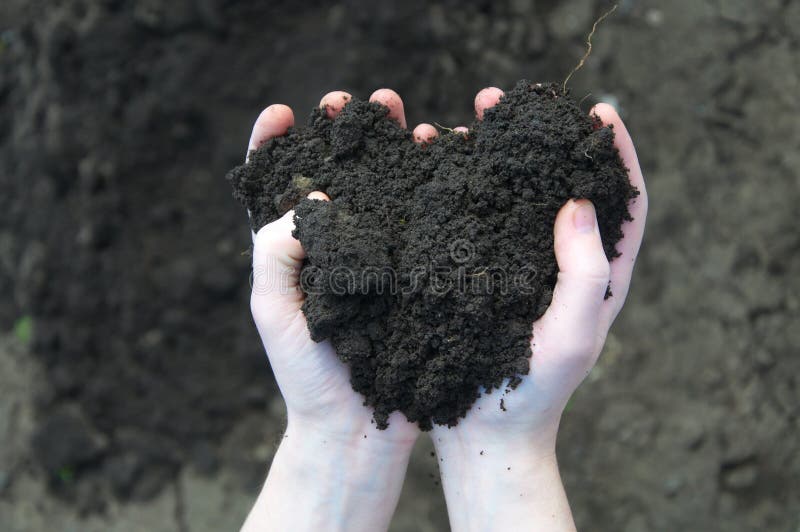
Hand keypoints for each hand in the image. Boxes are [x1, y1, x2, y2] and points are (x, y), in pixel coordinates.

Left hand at [242, 90, 430, 531]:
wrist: (358, 428)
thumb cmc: (308, 375)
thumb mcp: (276, 313)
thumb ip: (276, 255)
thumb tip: (312, 198)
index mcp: (290, 255)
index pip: (274, 187)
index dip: (275, 145)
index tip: (284, 113)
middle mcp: (333, 250)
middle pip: (336, 175)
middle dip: (344, 134)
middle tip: (354, 101)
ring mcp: (374, 260)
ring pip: (383, 191)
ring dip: (392, 150)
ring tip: (409, 119)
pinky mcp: (410, 276)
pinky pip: (419, 224)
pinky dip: (430, 189)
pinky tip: (443, 160)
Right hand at [428, 87, 647, 530]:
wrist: (484, 430)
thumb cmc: (535, 391)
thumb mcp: (570, 334)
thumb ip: (583, 271)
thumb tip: (578, 200)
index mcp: (595, 274)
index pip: (620, 203)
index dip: (615, 156)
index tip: (600, 113)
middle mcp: (554, 261)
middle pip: (557, 185)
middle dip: (538, 139)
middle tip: (503, 104)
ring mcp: (512, 265)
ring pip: (509, 196)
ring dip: (489, 155)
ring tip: (462, 122)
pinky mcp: (474, 273)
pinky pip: (470, 221)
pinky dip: (456, 189)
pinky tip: (433, 166)